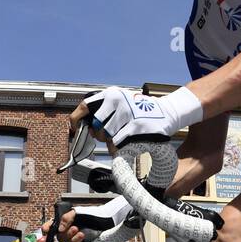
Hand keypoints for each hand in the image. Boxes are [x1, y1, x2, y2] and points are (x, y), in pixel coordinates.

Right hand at [38, 207, 85, 241]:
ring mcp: (71, 239)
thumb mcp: (76, 212)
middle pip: (59, 236)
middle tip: (75, 228)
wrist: (102, 220)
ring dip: (73, 239)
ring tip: (81, 234)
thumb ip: (66, 218)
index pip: (49, 226)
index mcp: (62, 222)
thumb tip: (60, 229)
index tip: (46, 229)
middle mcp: (65, 231)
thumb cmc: (89, 214)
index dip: (46, 228)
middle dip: (66, 233)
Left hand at [76, 85, 201, 144]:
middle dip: (100, 136)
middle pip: (96, 127)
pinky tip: (129, 142)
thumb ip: (104, 112)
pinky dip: (122, 146)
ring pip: (108, 137)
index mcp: (110, 95)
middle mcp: (117, 101)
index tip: (73, 128)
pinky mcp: (136, 127)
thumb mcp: (122, 103)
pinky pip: (120, 142)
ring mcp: (127, 113)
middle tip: (108, 136)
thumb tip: (88, 128)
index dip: (75, 119)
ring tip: (123, 137)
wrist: (166, 112)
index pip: (85, 106)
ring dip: (113, 142)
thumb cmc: (140, 110)